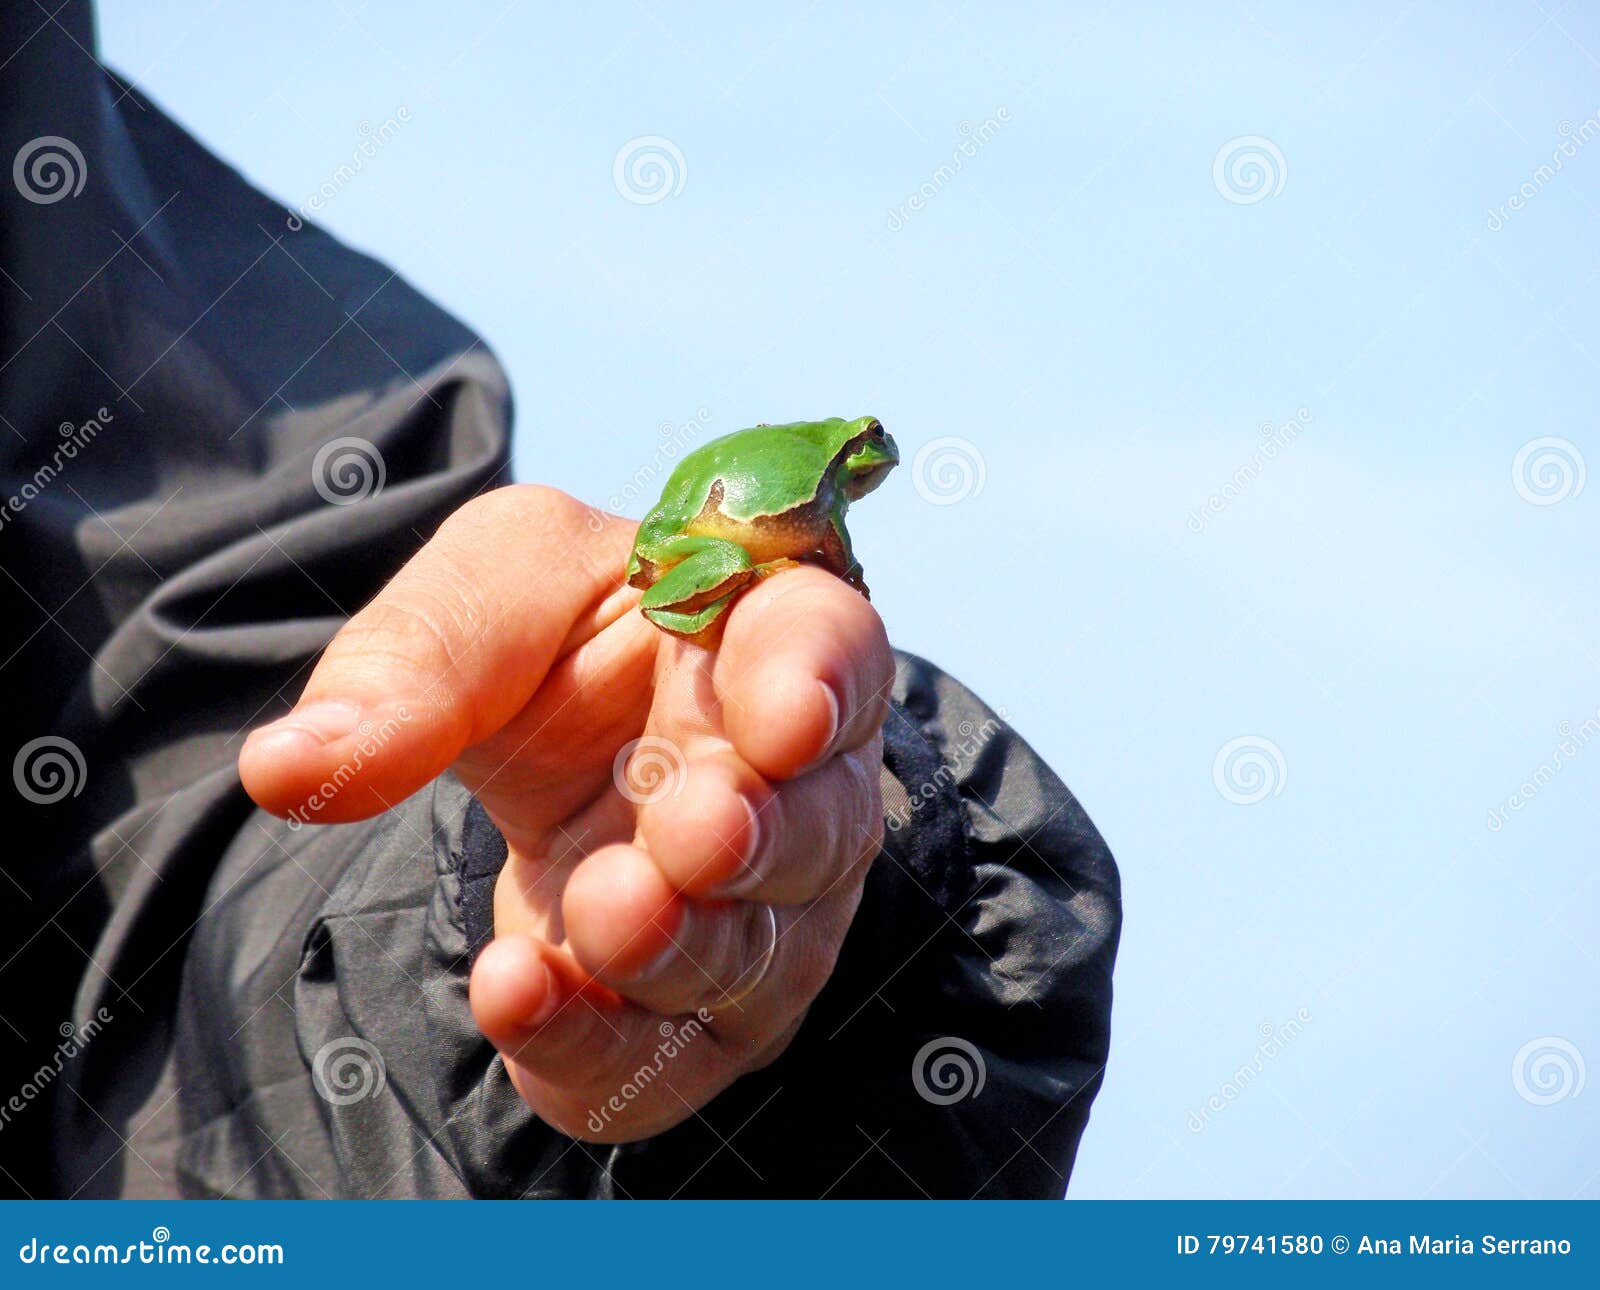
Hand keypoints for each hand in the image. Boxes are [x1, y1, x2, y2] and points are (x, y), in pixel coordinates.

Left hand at [239, 485, 891, 1140]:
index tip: (784, 718)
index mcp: (765, 634)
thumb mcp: (488, 596)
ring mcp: (760, 914)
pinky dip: (591, 1046)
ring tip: (592, 918)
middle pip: (815, 827)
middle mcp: (795, 785)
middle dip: (757, 838)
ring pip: (752, 958)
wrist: (559, 739)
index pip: (830, 645)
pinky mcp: (694, 1015)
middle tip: (687, 835)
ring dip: (676, 949)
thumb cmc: (559, 641)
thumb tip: (293, 766)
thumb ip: (417, 663)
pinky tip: (514, 995)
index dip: (821, 682)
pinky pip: (662, 1062)